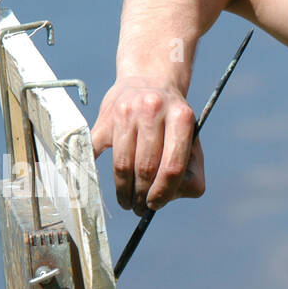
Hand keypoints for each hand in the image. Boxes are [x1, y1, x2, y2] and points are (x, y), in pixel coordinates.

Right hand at [91, 77, 205, 215]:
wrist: (149, 79)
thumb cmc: (172, 120)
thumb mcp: (191, 137)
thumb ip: (189, 168)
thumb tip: (164, 198)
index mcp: (182, 118)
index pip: (172, 167)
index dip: (163, 193)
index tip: (155, 206)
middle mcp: (153, 111)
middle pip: (146, 168)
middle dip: (142, 196)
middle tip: (139, 209)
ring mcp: (126, 112)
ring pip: (123, 165)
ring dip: (124, 191)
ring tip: (127, 202)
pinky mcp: (105, 117)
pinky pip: (97, 153)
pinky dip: (96, 172)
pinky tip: (104, 185)